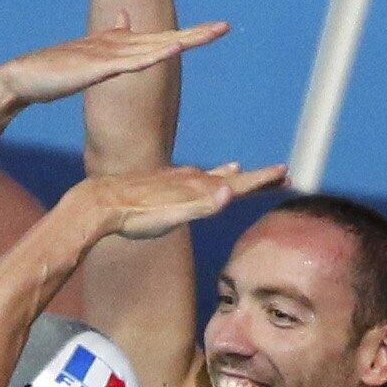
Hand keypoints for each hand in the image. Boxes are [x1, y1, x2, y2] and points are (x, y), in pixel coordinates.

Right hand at [0, 21, 226, 107]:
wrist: (23, 77)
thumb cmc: (55, 71)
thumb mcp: (90, 58)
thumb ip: (108, 41)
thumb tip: (124, 17)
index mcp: (119, 47)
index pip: (162, 41)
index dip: (190, 36)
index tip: (218, 30)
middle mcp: (117, 47)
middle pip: (164, 40)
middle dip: (195, 35)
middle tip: (226, 28)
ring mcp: (107, 57)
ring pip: (151, 49)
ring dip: (179, 43)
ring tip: (207, 37)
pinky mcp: (95, 69)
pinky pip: (128, 64)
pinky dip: (150, 58)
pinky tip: (169, 52)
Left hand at [70, 160, 285, 240]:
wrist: (101, 203)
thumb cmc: (137, 216)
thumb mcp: (173, 216)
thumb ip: (202, 206)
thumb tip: (231, 191)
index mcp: (197, 189)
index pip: (238, 184)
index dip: (262, 180)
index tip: (285, 173)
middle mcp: (190, 180)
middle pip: (230, 179)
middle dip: (255, 178)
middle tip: (280, 174)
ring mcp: (175, 181)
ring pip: (211, 176)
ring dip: (230, 176)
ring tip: (242, 171)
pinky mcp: (161, 184)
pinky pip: (193, 177)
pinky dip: (205, 176)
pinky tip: (202, 175)